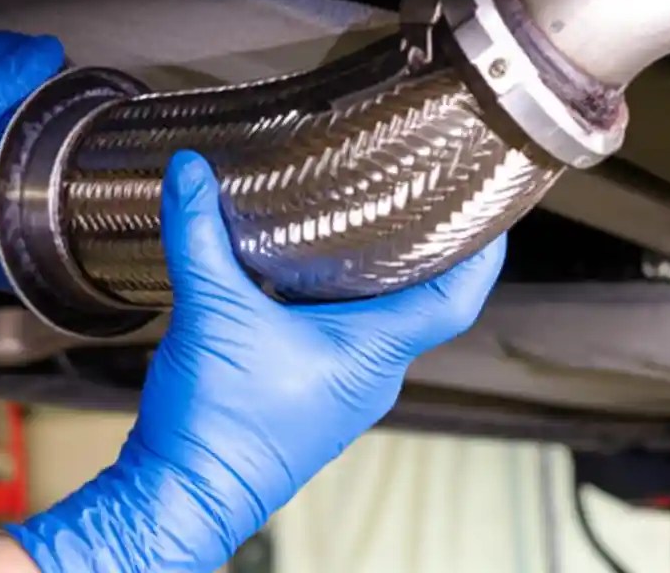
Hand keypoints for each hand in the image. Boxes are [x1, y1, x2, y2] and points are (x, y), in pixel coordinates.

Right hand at [8, 151, 505, 571]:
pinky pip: (345, 337)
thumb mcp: (210, 314)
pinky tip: (307, 273)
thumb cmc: (216, 429)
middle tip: (419, 190)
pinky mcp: (314, 395)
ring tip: (366, 217)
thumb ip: (200, 237)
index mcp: (373, 353)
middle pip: (423, 301)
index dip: (482, 248)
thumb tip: (191, 172)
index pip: (457, 298)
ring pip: (381, 320)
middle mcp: (372, 374)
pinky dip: (338, 300)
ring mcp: (344, 388)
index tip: (486, 202)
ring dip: (377, 274)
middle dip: (424, 246)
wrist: (183, 498)